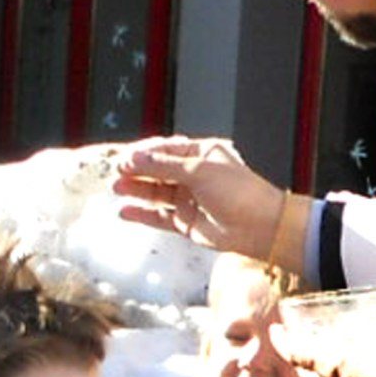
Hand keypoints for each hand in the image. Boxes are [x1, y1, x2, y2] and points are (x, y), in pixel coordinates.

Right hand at [112, 137, 294, 266]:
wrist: (259, 226)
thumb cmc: (239, 192)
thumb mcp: (198, 170)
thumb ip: (163, 165)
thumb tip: (135, 158)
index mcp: (200, 154)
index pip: (165, 150)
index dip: (143, 154)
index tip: (124, 158)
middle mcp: (193, 175)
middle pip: (157, 171)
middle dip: (136, 171)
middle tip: (116, 172)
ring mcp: (189, 199)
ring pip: (156, 193)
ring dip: (136, 190)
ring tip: (116, 189)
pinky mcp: (186, 222)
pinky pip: (158, 216)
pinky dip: (142, 214)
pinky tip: (125, 211)